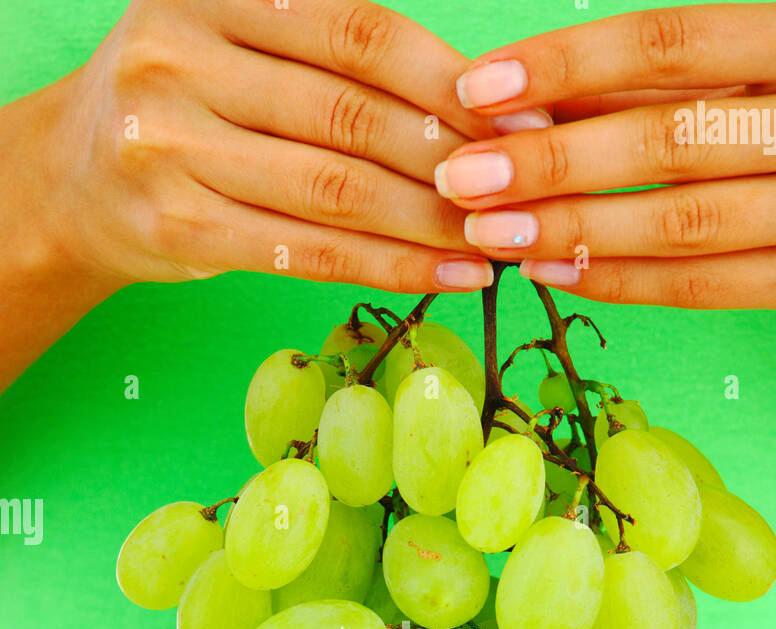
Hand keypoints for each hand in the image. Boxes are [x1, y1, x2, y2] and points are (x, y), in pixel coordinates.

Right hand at [30, 0, 493, 295]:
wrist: (79, 177)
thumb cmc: (188, 103)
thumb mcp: (237, 35)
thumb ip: (327, 46)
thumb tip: (475, 95)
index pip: (355, 33)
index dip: (445, 76)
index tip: (520, 115)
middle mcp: (182, 59)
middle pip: (349, 113)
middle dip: (450, 156)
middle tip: (523, 186)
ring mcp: (170, 147)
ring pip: (334, 189)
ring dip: (431, 221)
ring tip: (499, 240)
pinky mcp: (179, 227)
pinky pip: (308, 253)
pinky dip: (388, 267)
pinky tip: (448, 276)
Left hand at [433, 0, 775, 312]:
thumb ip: (710, 59)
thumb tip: (575, 85)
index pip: (672, 44)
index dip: (569, 64)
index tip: (483, 88)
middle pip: (666, 140)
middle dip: (551, 160)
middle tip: (461, 177)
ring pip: (686, 222)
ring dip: (578, 228)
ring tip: (491, 233)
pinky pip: (720, 284)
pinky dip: (636, 280)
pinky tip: (567, 271)